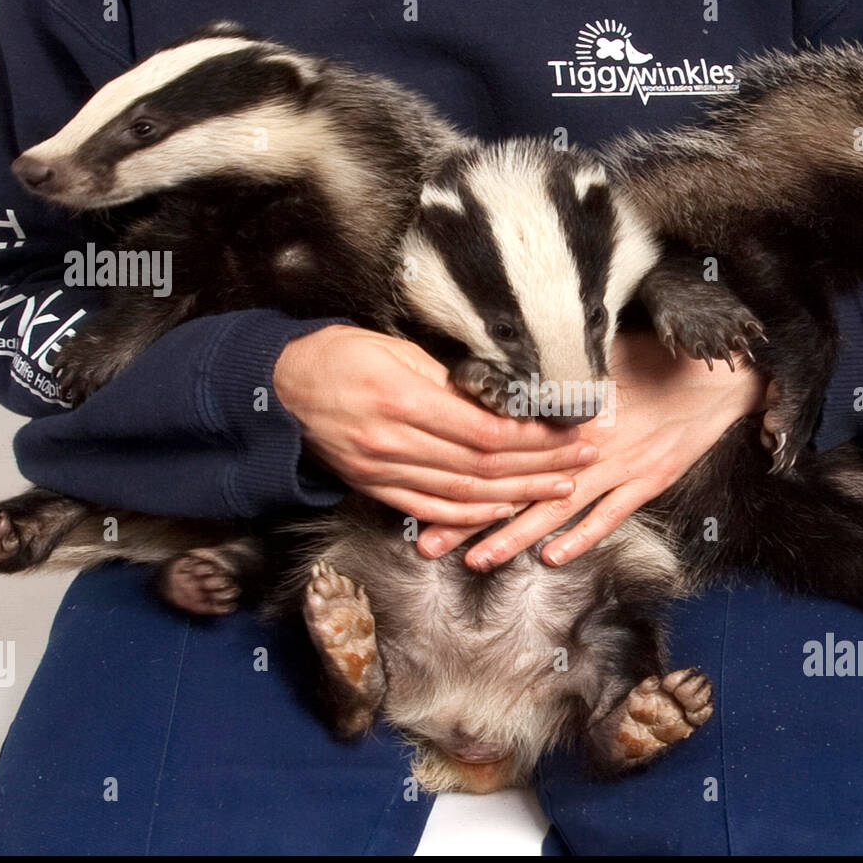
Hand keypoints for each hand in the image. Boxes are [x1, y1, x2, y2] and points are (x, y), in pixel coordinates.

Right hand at [273, 325, 596, 524]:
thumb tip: (502, 393)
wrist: (277, 390)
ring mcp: (383, 471)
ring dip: (518, 494)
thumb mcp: (391, 347)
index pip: (486, 429)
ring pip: (463, 492)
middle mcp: (395, 442)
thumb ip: (445, 376)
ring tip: (560, 489)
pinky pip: (430, 510)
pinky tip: (504, 510)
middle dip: (542, 465)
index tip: (573, 431)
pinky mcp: (374, 488)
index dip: (535, 437)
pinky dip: (471, 515)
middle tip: (584, 461)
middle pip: (484, 463)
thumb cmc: (337, 356)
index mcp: (403, 399)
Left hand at [416, 331, 766, 566]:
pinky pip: (610, 515)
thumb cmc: (655, 357)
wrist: (718, 376)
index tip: (421, 488)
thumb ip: (551, 374)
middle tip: (428, 543)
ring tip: (476, 560)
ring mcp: (619, 464)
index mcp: (568, 409)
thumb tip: (499, 373)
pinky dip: (581, 537)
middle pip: (518, 485)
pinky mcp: (649, 481)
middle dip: (470, 516)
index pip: (503, 447)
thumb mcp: (598, 356)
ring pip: (556, 507)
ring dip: (515, 536)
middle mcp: (587, 440)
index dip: (461, 469)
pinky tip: (552, 558)